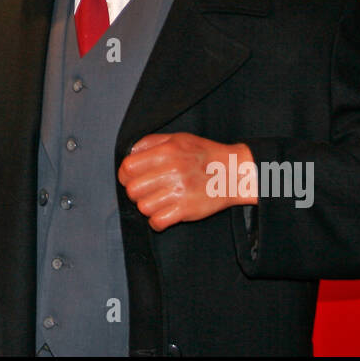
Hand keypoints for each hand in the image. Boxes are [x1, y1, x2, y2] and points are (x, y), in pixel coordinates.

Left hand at [118, 133, 254, 230]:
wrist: (234, 172)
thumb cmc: (204, 155)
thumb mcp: (178, 138)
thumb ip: (151, 142)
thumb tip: (130, 153)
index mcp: (166, 151)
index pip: (128, 167)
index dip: (125, 175)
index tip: (131, 178)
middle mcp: (171, 170)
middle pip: (132, 189)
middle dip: (135, 193)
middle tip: (145, 192)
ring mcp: (179, 191)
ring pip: (143, 207)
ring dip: (147, 207)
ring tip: (157, 202)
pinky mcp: (186, 209)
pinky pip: (157, 222)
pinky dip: (157, 222)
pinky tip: (163, 214)